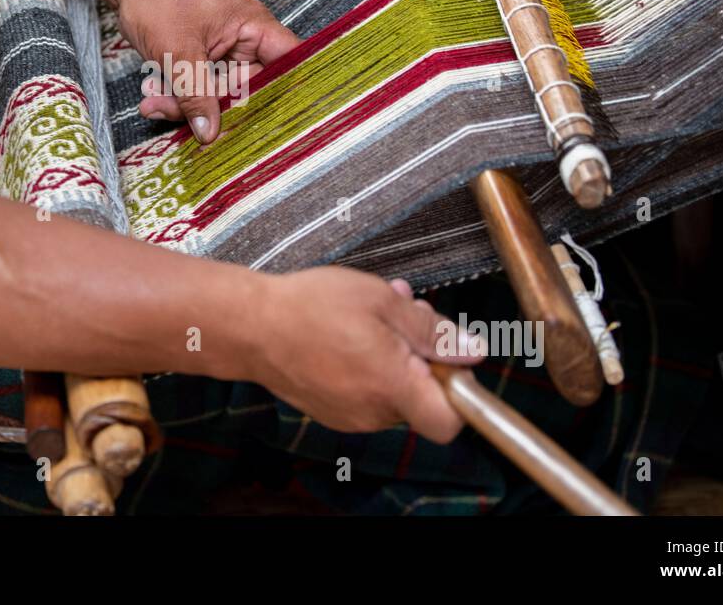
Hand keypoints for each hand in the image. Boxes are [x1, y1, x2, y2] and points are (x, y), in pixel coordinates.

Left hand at [116, 0, 299, 143]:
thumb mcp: (177, 51)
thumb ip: (196, 94)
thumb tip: (211, 135)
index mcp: (255, 28)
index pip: (290, 63)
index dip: (288, 92)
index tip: (273, 121)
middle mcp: (246, 43)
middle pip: (250, 91)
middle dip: (214, 108)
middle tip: (185, 117)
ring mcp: (224, 54)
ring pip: (219, 96)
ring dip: (186, 104)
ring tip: (154, 101)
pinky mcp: (203, 63)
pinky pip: (200, 91)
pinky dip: (177, 97)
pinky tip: (152, 95)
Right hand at [248, 268, 484, 441]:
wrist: (250, 325)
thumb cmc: (312, 307)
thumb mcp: (383, 301)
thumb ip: (432, 332)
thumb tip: (473, 351)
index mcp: (392, 386)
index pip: (450, 421)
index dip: (459, 390)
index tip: (448, 356)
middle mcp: (373, 412)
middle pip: (422, 398)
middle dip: (422, 354)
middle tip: (406, 310)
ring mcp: (350, 417)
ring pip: (394, 392)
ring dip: (395, 355)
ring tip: (373, 314)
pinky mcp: (331, 411)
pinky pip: (367, 394)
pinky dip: (369, 367)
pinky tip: (351, 333)